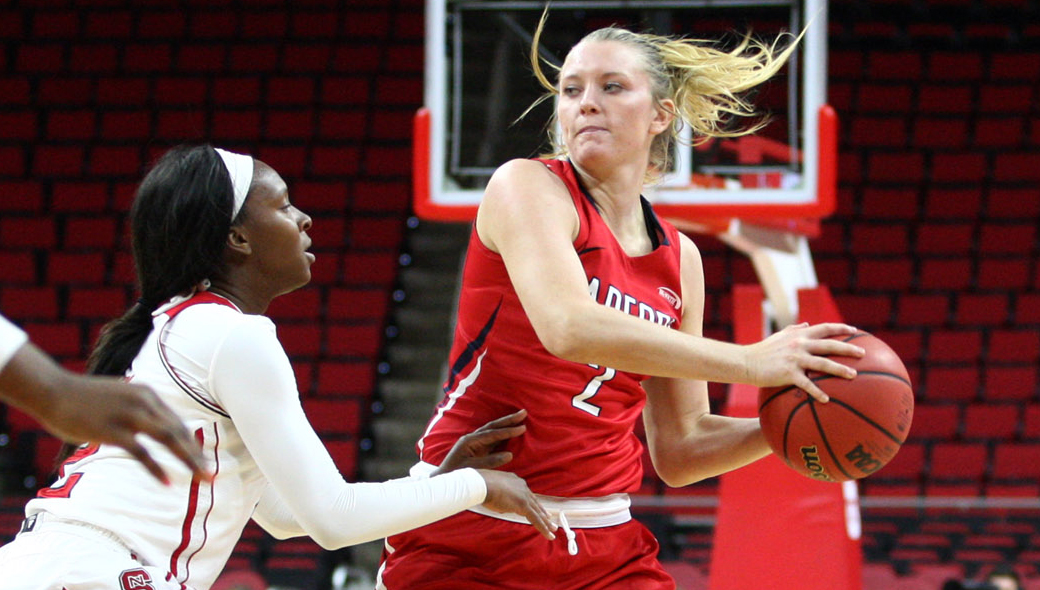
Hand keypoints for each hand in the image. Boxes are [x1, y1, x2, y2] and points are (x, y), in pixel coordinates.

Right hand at [45, 375, 213, 484]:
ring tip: (201, 479)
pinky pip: (141, 452)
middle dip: (197, 456)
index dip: (192, 445)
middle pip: (179, 432)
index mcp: (148, 394)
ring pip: (168, 439)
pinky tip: (168, 483)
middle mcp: (144, 402)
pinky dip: (156, 469)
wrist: (53, 390)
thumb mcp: (119, 398)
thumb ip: (138, 411)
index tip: (201, 463)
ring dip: (188, 461)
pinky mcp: (113, 430)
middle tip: (211, 476)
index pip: (178, 424)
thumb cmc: (83, 398)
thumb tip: (151, 427)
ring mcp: (129, 415)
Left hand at [432, 409, 528, 474]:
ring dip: (507, 424)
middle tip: (524, 412)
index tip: (522, 427)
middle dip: (509, 420)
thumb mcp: (473, 468)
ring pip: (493, 430)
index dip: (508, 431)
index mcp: (470, 441)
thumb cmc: (456, 474)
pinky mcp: (477, 448)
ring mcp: (475, 442)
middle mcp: (473, 438)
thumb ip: (490, 461)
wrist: (444, 479)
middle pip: (493, 426)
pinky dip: (503, 434)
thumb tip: (510, 455)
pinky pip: (493, 438)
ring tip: (521, 418)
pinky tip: (511, 431)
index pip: (493, 434)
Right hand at [478, 469, 557, 539]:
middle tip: (549, 517)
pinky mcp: (524, 505)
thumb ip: (500, 497)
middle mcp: (522, 486)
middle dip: (542, 511)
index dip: (531, 502)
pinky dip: (543, 528)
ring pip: (537, 512)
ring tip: (553, 528)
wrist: (482, 483)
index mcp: (515, 481)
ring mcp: (524, 496)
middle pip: (534, 502)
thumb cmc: (481, 485)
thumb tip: (503, 505)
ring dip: (546, 521)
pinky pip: (536, 519)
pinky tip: (549, 534)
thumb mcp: (492, 489)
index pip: (526, 494)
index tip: (536, 507)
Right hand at [744, 323, 864, 402]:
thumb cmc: (762, 350)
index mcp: (799, 335)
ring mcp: (795, 359)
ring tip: (854, 375)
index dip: (841, 328)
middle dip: (848, 348)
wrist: (746, 362)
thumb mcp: (778, 336)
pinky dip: (817, 392)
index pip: (824, 327)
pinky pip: (807, 384)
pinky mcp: (788, 373)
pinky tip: (826, 399)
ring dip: (840, 369)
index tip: (854, 329)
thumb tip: (806, 324)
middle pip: (829, 345)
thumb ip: (794, 329)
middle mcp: (799, 344)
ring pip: (823, 363)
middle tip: (863, 353)